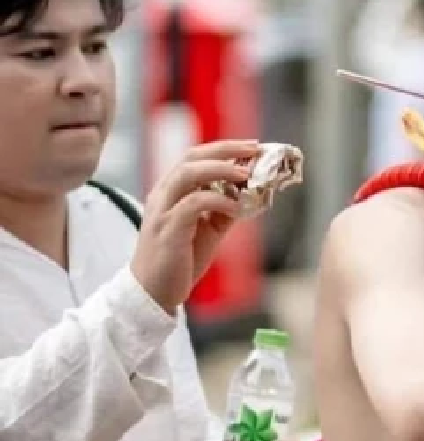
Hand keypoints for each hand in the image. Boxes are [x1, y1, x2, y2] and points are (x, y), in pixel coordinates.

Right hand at [131, 140, 260, 313]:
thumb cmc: (179, 261)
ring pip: (187, 174)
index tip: (251, 147)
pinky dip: (219, 201)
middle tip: (253, 150)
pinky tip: (237, 209)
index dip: (223, 148)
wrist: (153, 294)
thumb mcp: (208, 230)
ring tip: (246, 174)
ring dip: (221, 169)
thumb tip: (252, 194)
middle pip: (190, 157)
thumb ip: (224, 210)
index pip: (194, 157)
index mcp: (170, 192)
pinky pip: (193, 204)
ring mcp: (162, 211)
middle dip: (225, 150)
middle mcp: (162, 196)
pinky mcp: (168, 230)